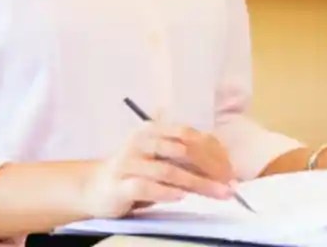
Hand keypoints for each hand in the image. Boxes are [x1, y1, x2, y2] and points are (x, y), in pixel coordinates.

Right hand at [80, 123, 237, 217]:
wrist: (95, 186)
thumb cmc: (134, 172)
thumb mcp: (159, 157)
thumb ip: (184, 154)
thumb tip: (222, 160)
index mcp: (151, 130)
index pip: (188, 134)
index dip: (213, 151)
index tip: (231, 171)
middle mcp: (139, 142)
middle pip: (181, 149)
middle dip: (210, 167)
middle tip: (229, 185)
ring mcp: (128, 162)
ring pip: (167, 169)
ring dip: (196, 183)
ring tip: (217, 193)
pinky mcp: (119, 185)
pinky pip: (145, 186)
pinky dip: (165, 192)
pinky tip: (181, 197)